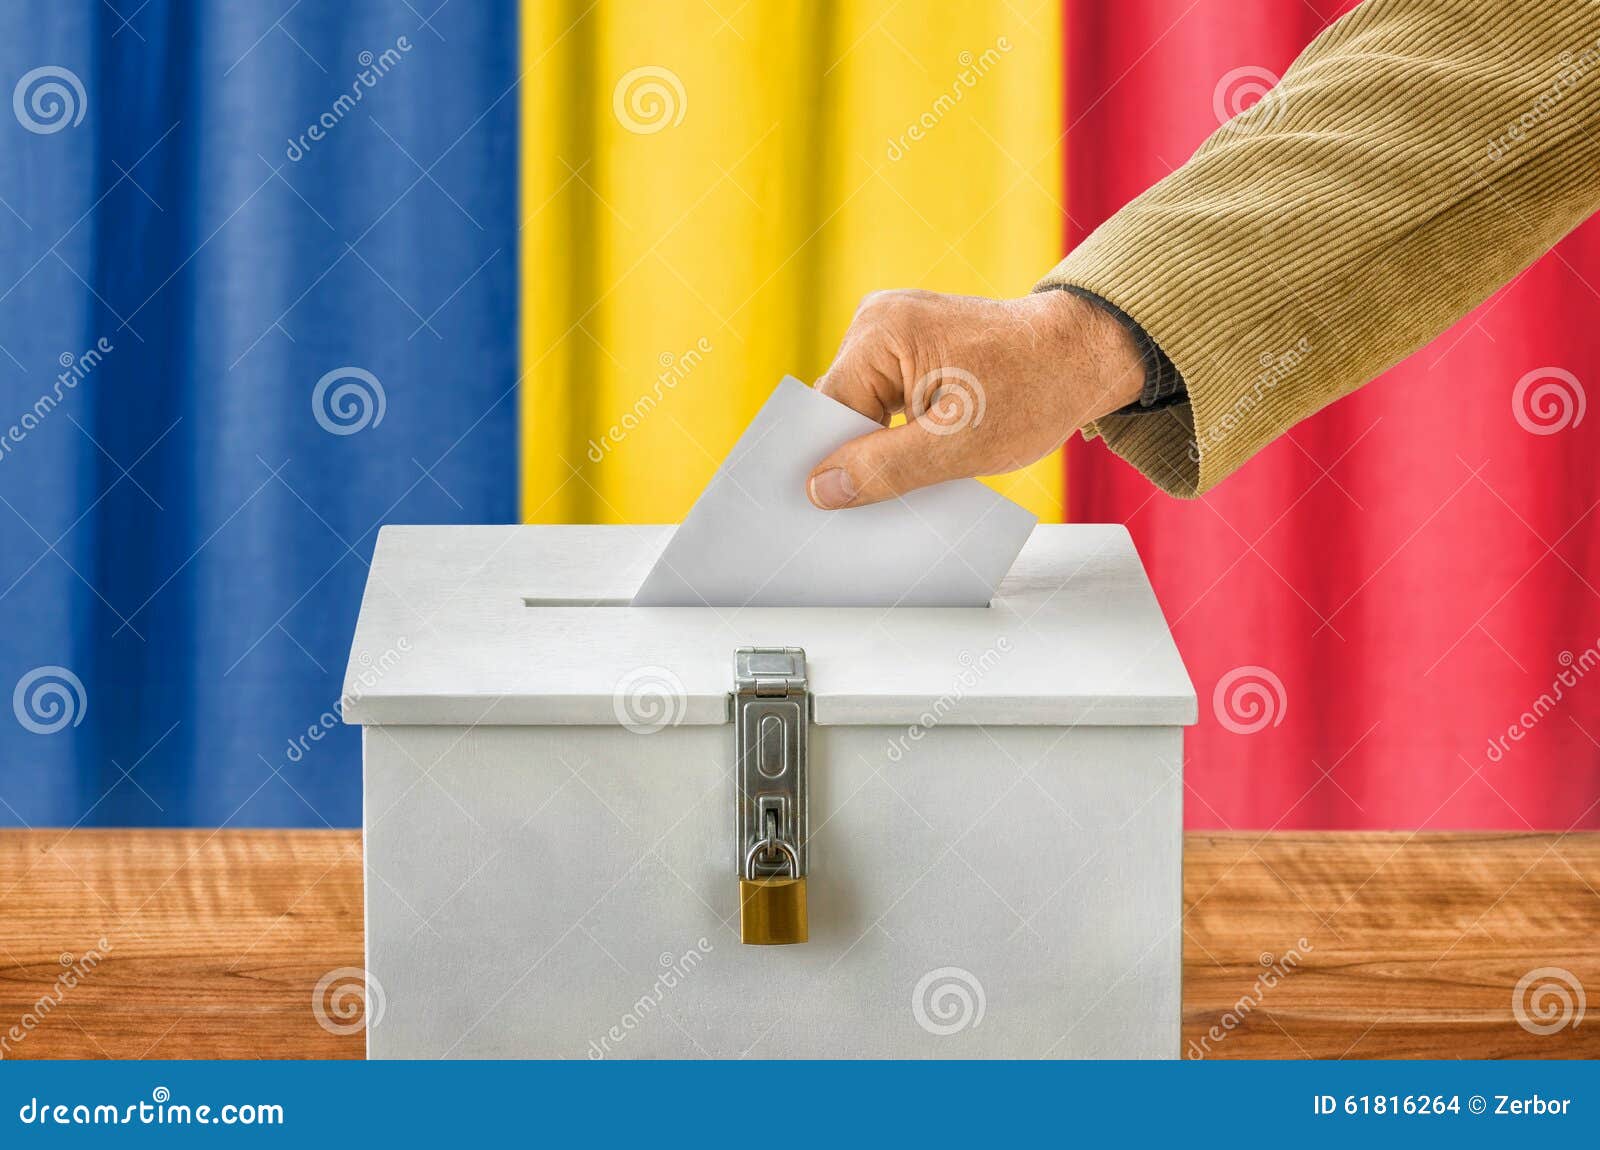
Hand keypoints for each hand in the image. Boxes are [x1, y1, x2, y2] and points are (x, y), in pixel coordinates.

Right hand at [806, 288, 1145, 508]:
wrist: (1086, 355)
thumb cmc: (1036, 389)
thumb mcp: (958, 445)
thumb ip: (885, 469)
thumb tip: (820, 489)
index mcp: (882, 332)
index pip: (830, 409)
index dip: (830, 460)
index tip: (833, 508)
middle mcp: (879, 321)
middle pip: (842, 408)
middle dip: (857, 456)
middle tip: (873, 507)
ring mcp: (894, 332)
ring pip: (863, 409)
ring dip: (881, 448)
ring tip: (909, 480)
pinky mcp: (912, 348)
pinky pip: (885, 400)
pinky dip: (898, 434)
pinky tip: (921, 459)